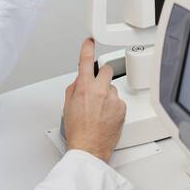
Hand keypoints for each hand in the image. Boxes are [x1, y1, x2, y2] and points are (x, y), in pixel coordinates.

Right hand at [63, 39, 125, 162]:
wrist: (89, 147)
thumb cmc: (78, 130)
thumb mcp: (68, 105)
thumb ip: (74, 88)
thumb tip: (80, 80)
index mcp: (84, 88)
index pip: (86, 61)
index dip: (87, 48)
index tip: (90, 41)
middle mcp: (100, 90)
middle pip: (106, 70)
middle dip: (102, 75)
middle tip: (96, 88)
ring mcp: (113, 98)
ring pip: (112, 87)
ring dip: (107, 93)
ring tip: (100, 110)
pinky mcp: (122, 107)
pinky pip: (118, 100)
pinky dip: (113, 105)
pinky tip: (106, 115)